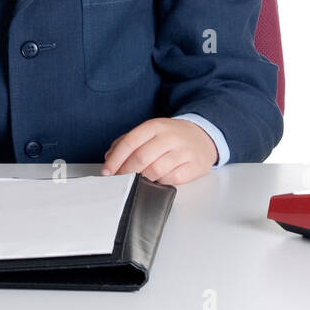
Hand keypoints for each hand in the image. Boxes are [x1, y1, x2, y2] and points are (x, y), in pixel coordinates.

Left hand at [101, 117, 218, 185]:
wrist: (203, 136)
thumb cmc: (171, 136)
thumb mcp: (150, 132)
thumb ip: (128, 142)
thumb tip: (109, 157)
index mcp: (155, 126)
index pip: (130, 142)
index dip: (116, 159)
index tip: (107, 172)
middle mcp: (170, 137)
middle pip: (141, 158)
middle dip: (125, 172)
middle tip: (118, 181)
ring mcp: (183, 151)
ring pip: (155, 170)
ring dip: (142, 179)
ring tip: (137, 181)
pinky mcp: (194, 166)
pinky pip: (172, 179)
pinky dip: (161, 182)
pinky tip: (157, 181)